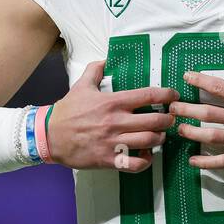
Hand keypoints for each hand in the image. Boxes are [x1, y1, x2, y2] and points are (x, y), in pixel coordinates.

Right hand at [47, 60, 177, 172]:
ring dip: (159, 138)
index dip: (166, 95)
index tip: (174, 96)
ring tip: (159, 136)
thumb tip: (104, 60)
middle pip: (155, 120)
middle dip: (168, 120)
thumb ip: (94, 71)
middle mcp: (116, 121)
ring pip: (149, 140)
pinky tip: (146, 155)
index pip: (148, 95)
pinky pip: (135, 164)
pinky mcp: (109, 159)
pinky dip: (146, 161)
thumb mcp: (81, 86)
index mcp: (113, 102)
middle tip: (170, 119)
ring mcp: (113, 141)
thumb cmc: (67, 111)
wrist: (49, 135)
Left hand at [169, 64, 223, 170]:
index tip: (186, 76)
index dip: (201, 80)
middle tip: (172, 108)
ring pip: (211, 136)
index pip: (220, 86)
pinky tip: (193, 162)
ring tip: (178, 131)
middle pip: (208, 112)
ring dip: (192, 133)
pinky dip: (207, 162)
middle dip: (187, 109)